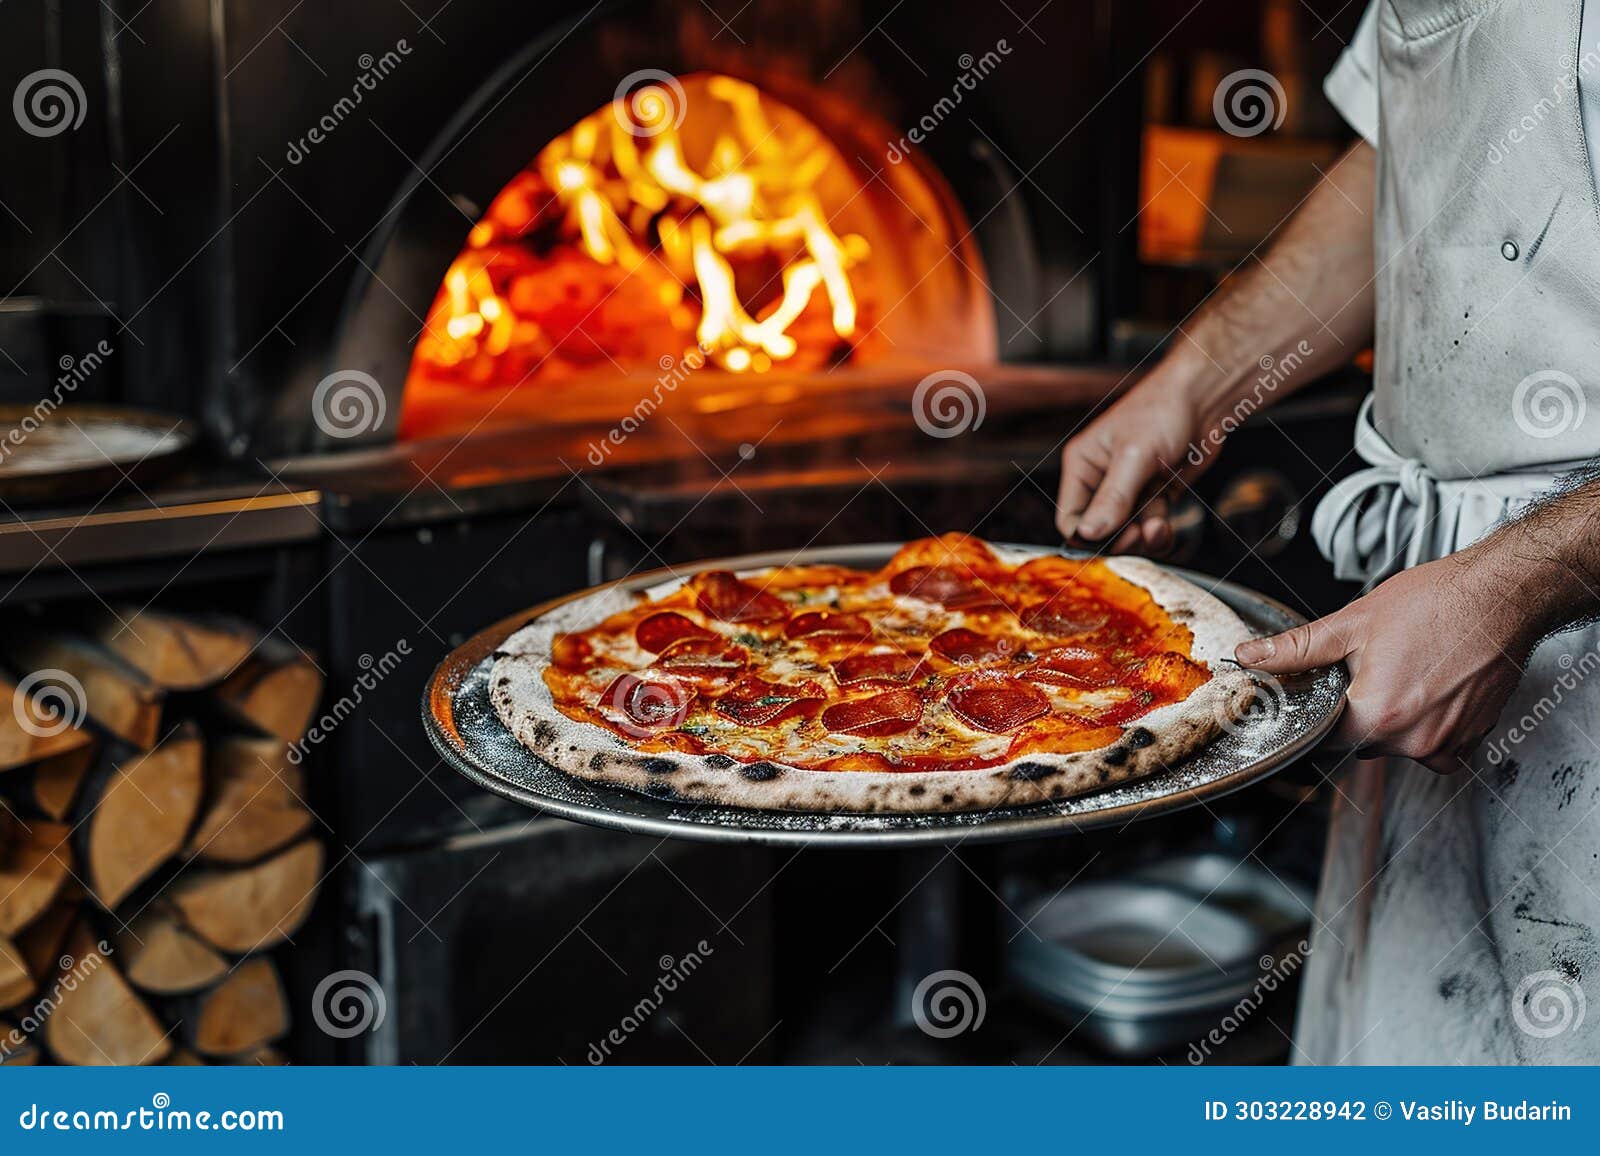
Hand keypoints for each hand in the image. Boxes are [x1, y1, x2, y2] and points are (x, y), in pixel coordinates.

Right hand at [1055, 368, 1211, 553]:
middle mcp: (1102, 479)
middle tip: (1138, 536)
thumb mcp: (1134, 455)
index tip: (1110, 542)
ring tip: (1158, 527)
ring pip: (1128, 532)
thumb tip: (1087, 534)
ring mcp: (1131, 489)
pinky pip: (1150, 527)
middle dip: (1120, 539)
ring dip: (1144, 537)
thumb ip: (1112, 498)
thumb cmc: (1163, 409)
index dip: (1087, 536)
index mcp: (1083, 464)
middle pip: (1100, 530)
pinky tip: (1164, 525)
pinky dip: (1158, 532)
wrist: (1206, 398)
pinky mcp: (1156, 495)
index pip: (1070, 517)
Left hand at [1234, 549, 1532, 773]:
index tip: (1319, 697)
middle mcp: (1415, 741)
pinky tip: (1429, 686)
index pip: (1324, 741)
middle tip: (1369, 670)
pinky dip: (1426, 722)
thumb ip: (1298, 650)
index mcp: (1378, 717)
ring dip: (1392, 717)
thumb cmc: (1437, 603)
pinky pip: (1434, 744)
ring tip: (1404, 670)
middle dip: (1356, 712)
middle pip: (1362, 742)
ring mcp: (1448, 743)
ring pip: (1398, 743)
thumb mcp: (1353, 623)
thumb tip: (1252, 656)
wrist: (1503, 594)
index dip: (1316, 718)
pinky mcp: (1473, 738)